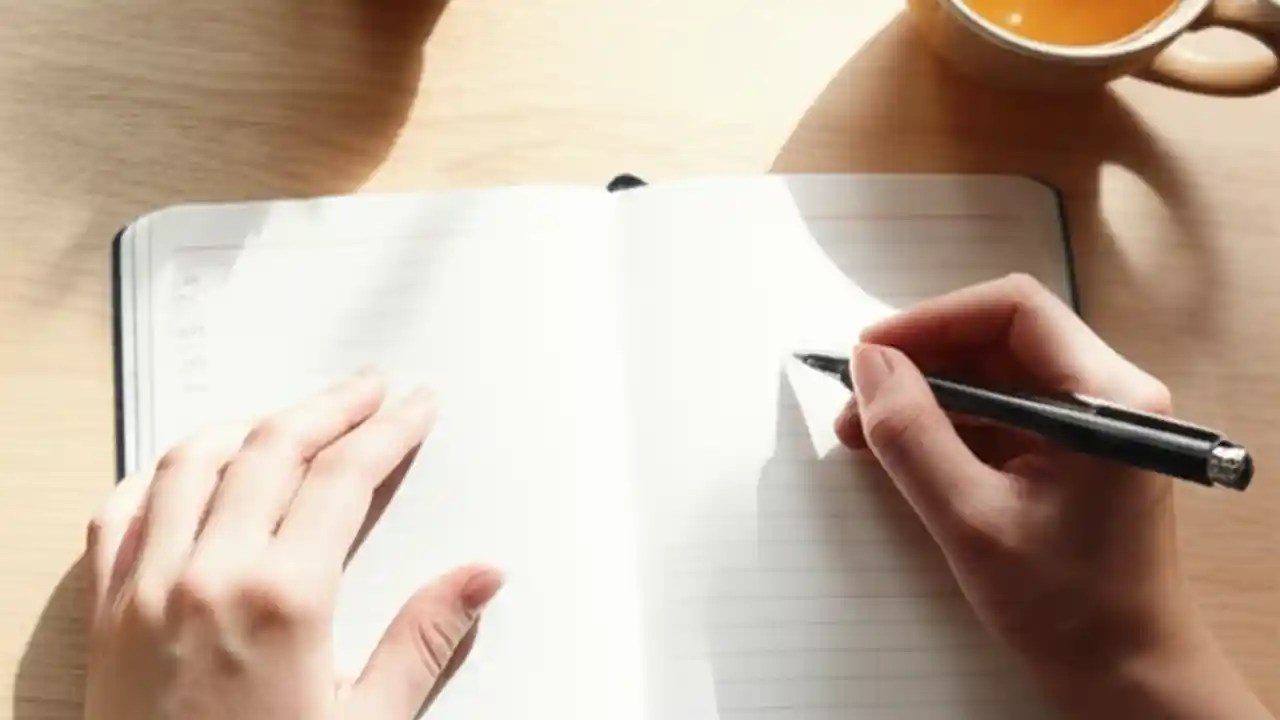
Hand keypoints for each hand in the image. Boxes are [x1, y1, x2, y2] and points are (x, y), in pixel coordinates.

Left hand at [84, 370, 501, 719]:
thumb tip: (482, 578)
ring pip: (194, 461)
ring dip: (251, 424)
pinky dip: (162, 473)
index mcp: (284, 599)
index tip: (415, 406)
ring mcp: (148, 587)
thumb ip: (424, 640)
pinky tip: (191, 468)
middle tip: (370, 387)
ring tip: (292, 415)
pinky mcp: (107, 610)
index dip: (388, 430)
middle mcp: (209, 576)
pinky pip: (122, 509)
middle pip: (274, 448)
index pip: (345, 477)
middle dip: (331, 405)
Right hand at [836, 275, 1268, 718]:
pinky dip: (944, 424)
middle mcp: (1106, 394)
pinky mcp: (1069, 450)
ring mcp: (1088, 422)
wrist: (1125, 675)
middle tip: (856, 398)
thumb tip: (868, 364)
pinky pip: (998, 412)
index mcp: (1107, 398)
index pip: (1014, 311)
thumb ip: (913, 437)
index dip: (932, 320)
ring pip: (992, 374)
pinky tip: (899, 449)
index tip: (869, 353)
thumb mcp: (972, 522)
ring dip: (925, 394)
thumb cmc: (1068, 609)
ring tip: (863, 432)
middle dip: (920, 361)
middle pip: (999, 338)